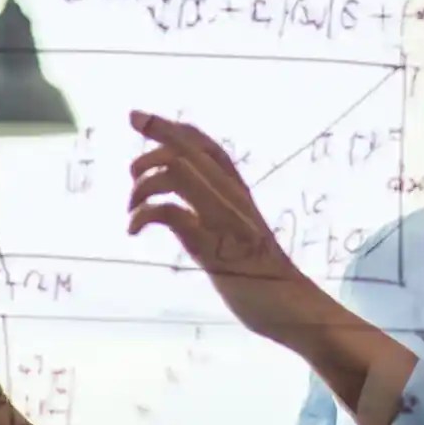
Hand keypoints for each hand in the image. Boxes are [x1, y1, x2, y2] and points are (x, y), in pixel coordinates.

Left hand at [127, 109, 329, 342]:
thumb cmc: (264, 277)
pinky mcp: (211, 246)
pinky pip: (170, 212)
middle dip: (150, 146)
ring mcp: (223, 220)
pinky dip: (142, 215)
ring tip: (133, 208)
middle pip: (189, 148)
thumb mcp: (239, 236)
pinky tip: (134, 230)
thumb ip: (215, 216)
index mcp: (240, 193)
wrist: (291, 307)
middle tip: (132, 175)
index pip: (205, 145)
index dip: (169, 127)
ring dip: (143, 184)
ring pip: (177, 170)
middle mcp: (233, 198)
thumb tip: (181, 209)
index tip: (138, 116)